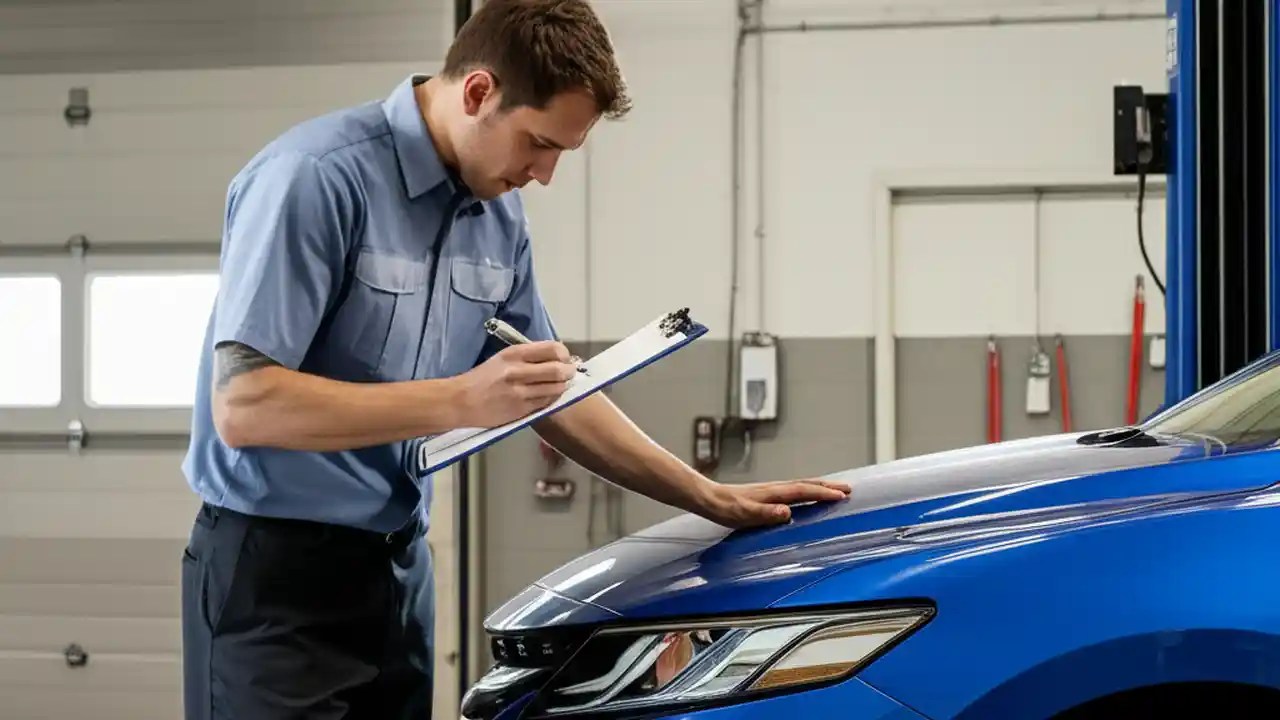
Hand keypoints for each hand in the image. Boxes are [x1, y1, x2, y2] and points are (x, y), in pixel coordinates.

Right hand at [455, 341, 577, 426]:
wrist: (461, 401)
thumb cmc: (482, 379)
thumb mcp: (502, 358)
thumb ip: (527, 357)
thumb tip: (555, 357)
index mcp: (514, 354)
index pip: (552, 349)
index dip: (564, 354)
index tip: (564, 358)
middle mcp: (518, 371)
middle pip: (558, 369)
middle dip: (569, 371)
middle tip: (569, 373)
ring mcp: (520, 391)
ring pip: (556, 388)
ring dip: (563, 386)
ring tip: (561, 385)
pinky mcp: (520, 409)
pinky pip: (546, 402)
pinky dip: (552, 398)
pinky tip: (549, 396)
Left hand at [700, 478, 851, 528]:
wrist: (709, 499)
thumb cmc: (725, 509)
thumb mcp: (744, 515)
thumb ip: (765, 514)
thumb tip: (787, 512)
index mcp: (773, 493)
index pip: (803, 491)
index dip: (823, 493)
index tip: (842, 495)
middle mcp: (775, 489)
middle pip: (807, 485)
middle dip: (828, 486)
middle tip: (848, 489)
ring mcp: (772, 490)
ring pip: (802, 486)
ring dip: (820, 487)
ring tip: (835, 490)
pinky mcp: (767, 495)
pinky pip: (794, 491)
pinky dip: (807, 491)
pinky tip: (807, 497)